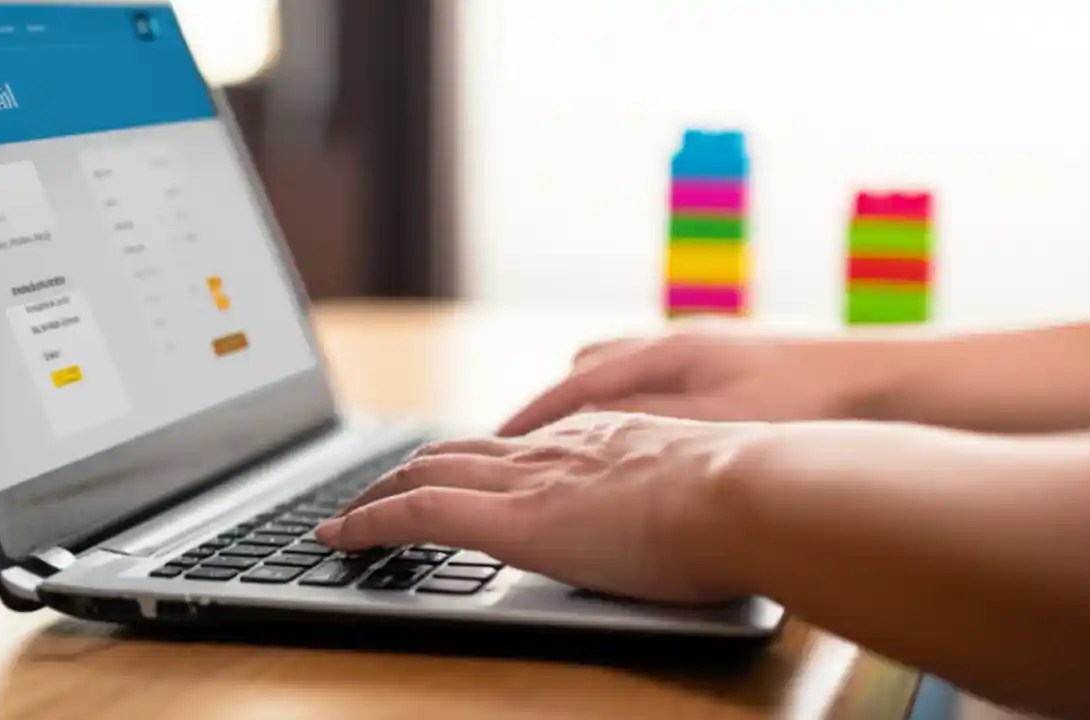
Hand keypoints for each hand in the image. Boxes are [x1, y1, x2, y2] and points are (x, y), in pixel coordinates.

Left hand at [315, 412, 766, 603]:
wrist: (748, 492)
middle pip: (460, 449)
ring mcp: (531, 479)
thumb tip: (693, 510)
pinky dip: (371, 520)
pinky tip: (340, 537)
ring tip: (352, 515)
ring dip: (382, 492)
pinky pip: (418, 511)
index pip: (518, 445)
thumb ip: (681, 489)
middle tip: (383, 490)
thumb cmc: (749, 499)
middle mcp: (555, 449)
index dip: (478, 459)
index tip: (459, 473)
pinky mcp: (514, 520)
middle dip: (414, 468)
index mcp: (601, 439)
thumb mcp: (707, 483)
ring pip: (427, 471)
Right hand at [499, 330, 907, 435]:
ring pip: (630, 369)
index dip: (532, 416)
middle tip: (530, 442)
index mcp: (667, 352)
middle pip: (593, 367)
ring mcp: (711, 350)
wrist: (889, 382)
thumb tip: (587, 438)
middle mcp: (682, 341)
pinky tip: (657, 434)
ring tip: (584, 440)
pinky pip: (664, 379)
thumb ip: (648, 429)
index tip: (497, 440)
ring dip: (600, 401)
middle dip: (557, 405)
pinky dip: (640, 404)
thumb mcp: (716, 427)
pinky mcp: (739, 364)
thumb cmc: (805, 405)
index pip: (576, 384)